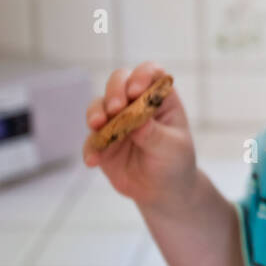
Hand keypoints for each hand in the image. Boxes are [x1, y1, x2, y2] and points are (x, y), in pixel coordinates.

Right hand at [83, 62, 198, 213]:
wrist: (163, 191)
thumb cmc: (175, 161)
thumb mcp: (172, 148)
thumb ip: (154, 134)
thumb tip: (136, 121)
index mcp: (159, 98)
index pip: (150, 73)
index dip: (141, 75)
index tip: (136, 91)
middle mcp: (135, 103)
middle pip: (118, 82)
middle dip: (114, 91)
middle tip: (116, 109)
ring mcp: (116, 121)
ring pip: (98, 106)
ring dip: (96, 113)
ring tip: (98, 126)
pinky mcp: (103, 141)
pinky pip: (91, 140)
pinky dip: (90, 148)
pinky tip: (93, 160)